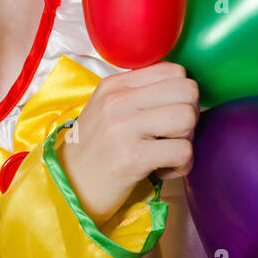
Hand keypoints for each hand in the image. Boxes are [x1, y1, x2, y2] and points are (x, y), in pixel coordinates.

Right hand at [58, 61, 198, 226]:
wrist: (67, 187)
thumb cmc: (94, 151)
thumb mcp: (108, 109)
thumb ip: (139, 94)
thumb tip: (183, 89)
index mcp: (115, 85)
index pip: (174, 70)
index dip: (182, 94)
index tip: (170, 114)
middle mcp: (118, 100)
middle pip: (187, 90)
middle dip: (190, 115)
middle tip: (173, 135)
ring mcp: (124, 127)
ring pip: (187, 118)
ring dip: (187, 141)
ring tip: (167, 153)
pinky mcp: (132, 157)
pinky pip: (182, 152)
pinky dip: (181, 166)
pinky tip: (162, 171)